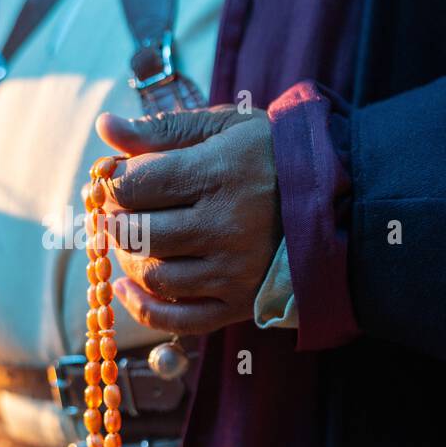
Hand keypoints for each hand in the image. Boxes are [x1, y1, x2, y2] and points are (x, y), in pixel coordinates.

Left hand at [96, 105, 280, 335]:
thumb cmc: (273, 155)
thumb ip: (162, 130)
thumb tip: (105, 127)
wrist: (341, 198)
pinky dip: (143, 308)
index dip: (114, 183)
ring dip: (129, 259)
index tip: (116, 179)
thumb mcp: (224, 128)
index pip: (137, 186)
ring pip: (154, 276)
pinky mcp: (240, 303)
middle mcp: (225, 226)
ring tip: (132, 240)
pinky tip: (127, 288)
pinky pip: (178, 319)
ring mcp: (234, 270)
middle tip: (119, 210)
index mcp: (219, 174)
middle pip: (139, 233)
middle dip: (117, 221)